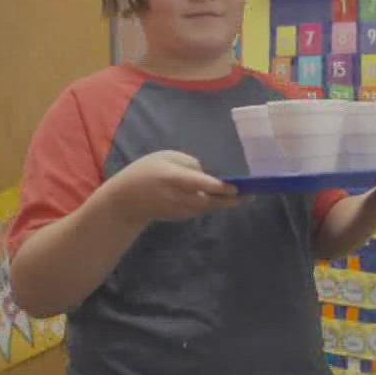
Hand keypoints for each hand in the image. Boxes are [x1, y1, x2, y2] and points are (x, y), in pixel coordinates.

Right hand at [105, 150, 241, 225]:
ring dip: (225, 204)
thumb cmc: (145, 172)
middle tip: (250, 195)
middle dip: (230, 200)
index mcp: (172, 178)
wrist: (126, 202)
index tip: (235, 188)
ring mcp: (180, 210)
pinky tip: (225, 199)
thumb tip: (207, 173)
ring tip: (244, 196)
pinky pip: (201, 210)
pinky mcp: (181, 217)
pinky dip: (213, 205)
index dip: (218, 187)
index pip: (198, 184)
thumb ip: (187, 162)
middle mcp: (178, 197)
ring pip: (207, 208)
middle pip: (208, 201)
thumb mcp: (164, 157)